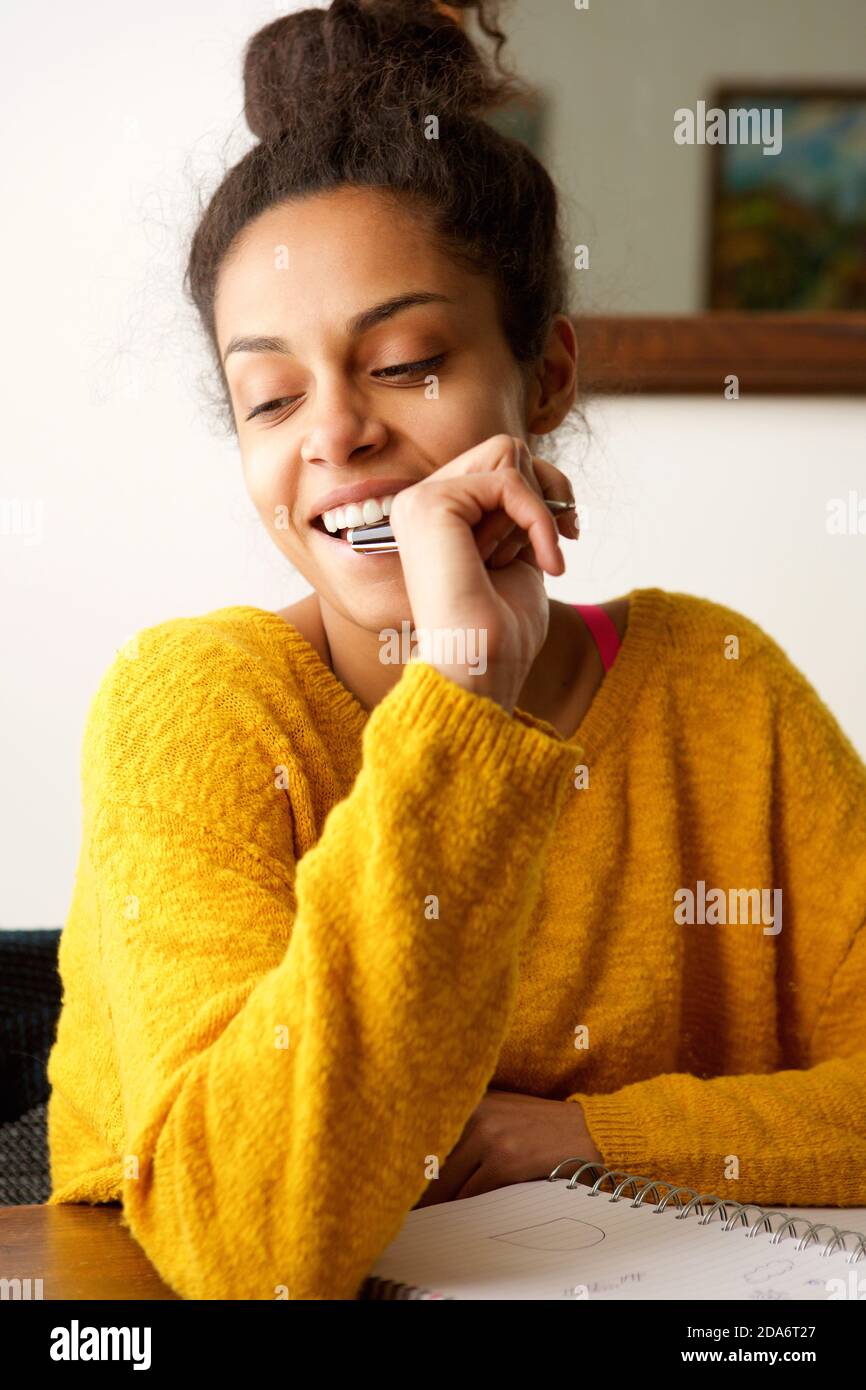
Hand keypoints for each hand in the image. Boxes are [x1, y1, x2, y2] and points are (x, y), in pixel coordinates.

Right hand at [389, 435, 577, 714]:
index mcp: (436, 515)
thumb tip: (546, 475)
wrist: (481, 668)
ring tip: (524, 558)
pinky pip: (509, 481)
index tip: (568, 534)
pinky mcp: (432, 504)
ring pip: (507, 456)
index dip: (546, 490)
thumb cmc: (502, 629)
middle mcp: (420, 503)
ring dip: (534, 510)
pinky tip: (545, 562)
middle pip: (505, 450)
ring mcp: (421, 501)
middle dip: (545, 494)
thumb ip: (520, 512)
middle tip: (549, 547)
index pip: (499, 464)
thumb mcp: (519, 553)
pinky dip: (540, 519)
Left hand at [414, 1088, 603, 1207]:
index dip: (415, 1165)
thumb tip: (431, 1158)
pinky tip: (457, 1218)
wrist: (588, 1131)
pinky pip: (472, 1195)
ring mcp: (490, 1137)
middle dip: (421, 1189)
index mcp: (473, 1100)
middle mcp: (476, 1114)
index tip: (401, 1183)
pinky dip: (463, 1210)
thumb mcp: (502, 1112)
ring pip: (449, 1182)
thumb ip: (470, 1125)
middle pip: (434, 1161)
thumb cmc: (541, 1126)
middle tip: (410, 1209)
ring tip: (429, 1218)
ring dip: (438, 1204)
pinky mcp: (505, 1161)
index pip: (430, 1136)